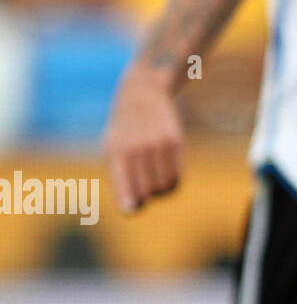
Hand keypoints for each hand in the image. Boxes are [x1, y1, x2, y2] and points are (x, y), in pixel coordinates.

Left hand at [103, 69, 183, 213]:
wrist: (143, 93)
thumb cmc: (124, 130)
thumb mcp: (112, 148)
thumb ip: (120, 179)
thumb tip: (133, 210)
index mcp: (115, 153)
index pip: (123, 183)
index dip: (128, 202)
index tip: (132, 211)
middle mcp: (135, 149)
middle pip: (145, 192)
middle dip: (146, 196)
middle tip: (146, 188)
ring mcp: (156, 145)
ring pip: (163, 186)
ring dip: (161, 191)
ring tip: (157, 182)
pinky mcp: (174, 141)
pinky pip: (176, 176)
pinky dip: (173, 183)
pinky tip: (168, 176)